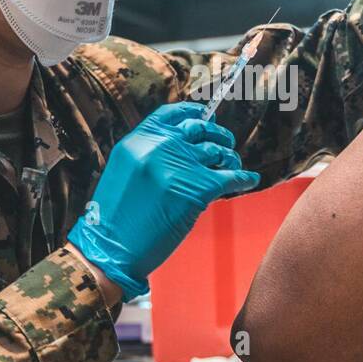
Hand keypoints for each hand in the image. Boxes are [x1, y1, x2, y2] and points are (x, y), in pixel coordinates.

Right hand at [67, 102, 260, 300]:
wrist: (112, 249)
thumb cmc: (116, 219)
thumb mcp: (125, 172)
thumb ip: (149, 155)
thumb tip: (182, 149)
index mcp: (139, 140)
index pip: (172, 114)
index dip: (193, 112)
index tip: (204, 114)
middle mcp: (161, 146)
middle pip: (200, 129)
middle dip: (218, 135)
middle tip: (226, 142)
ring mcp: (181, 165)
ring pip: (218, 151)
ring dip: (230, 158)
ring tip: (234, 166)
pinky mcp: (199, 187)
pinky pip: (231, 177)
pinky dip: (244, 178)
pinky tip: (250, 179)